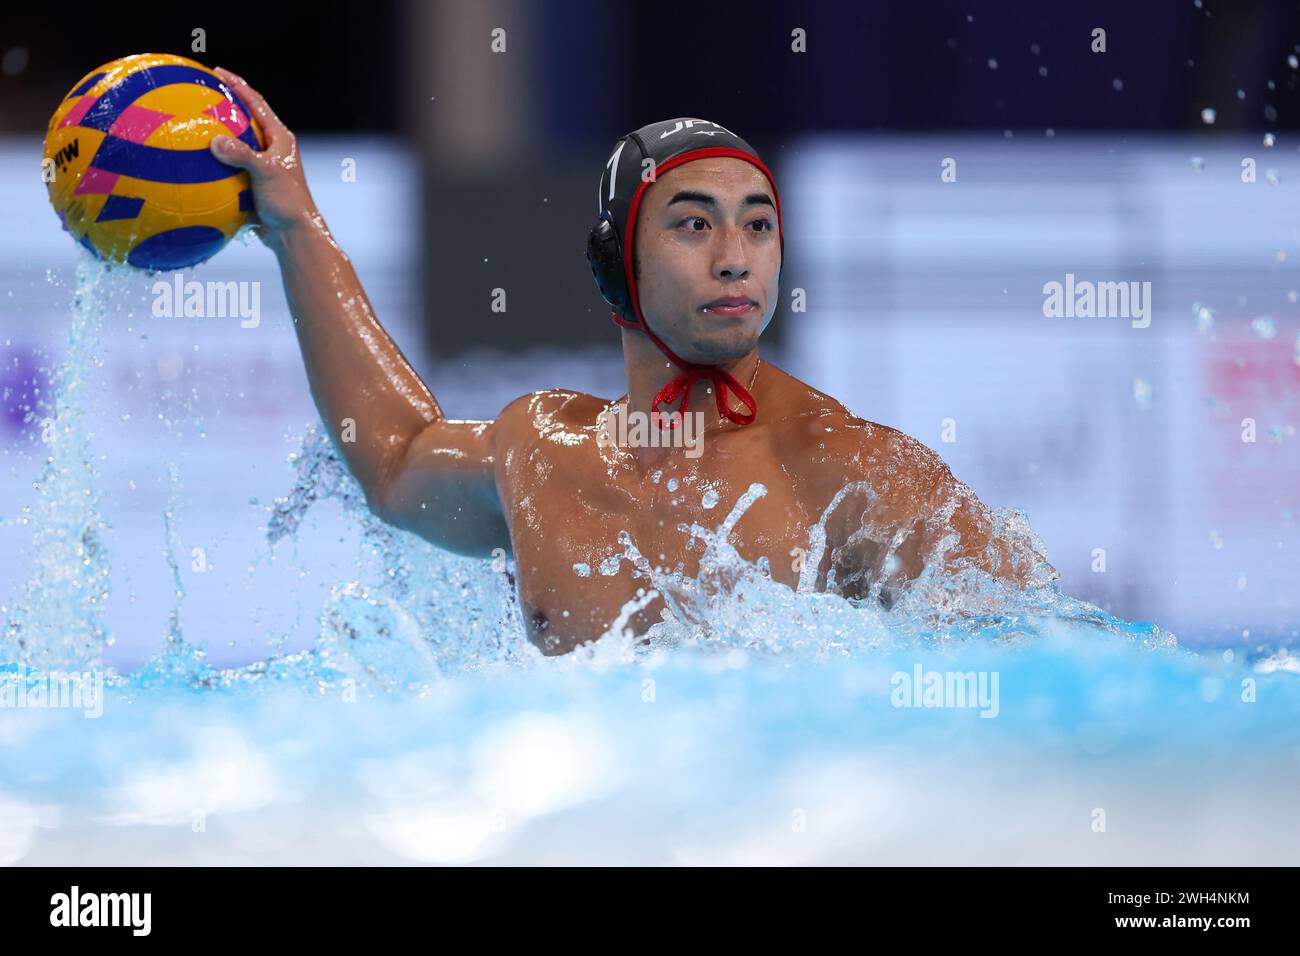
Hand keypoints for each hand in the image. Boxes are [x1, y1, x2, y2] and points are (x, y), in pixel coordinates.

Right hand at [208, 67, 318, 242]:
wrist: (294, 236)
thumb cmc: (286, 202)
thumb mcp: (265, 174)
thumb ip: (241, 155)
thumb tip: (214, 140)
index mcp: (280, 139)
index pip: (257, 103)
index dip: (237, 85)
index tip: (217, 70)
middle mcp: (273, 150)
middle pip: (245, 120)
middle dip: (225, 106)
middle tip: (200, 93)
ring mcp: (262, 168)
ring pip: (235, 146)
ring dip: (216, 137)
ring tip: (192, 127)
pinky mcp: (253, 185)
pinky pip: (228, 169)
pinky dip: (213, 165)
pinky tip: (192, 165)